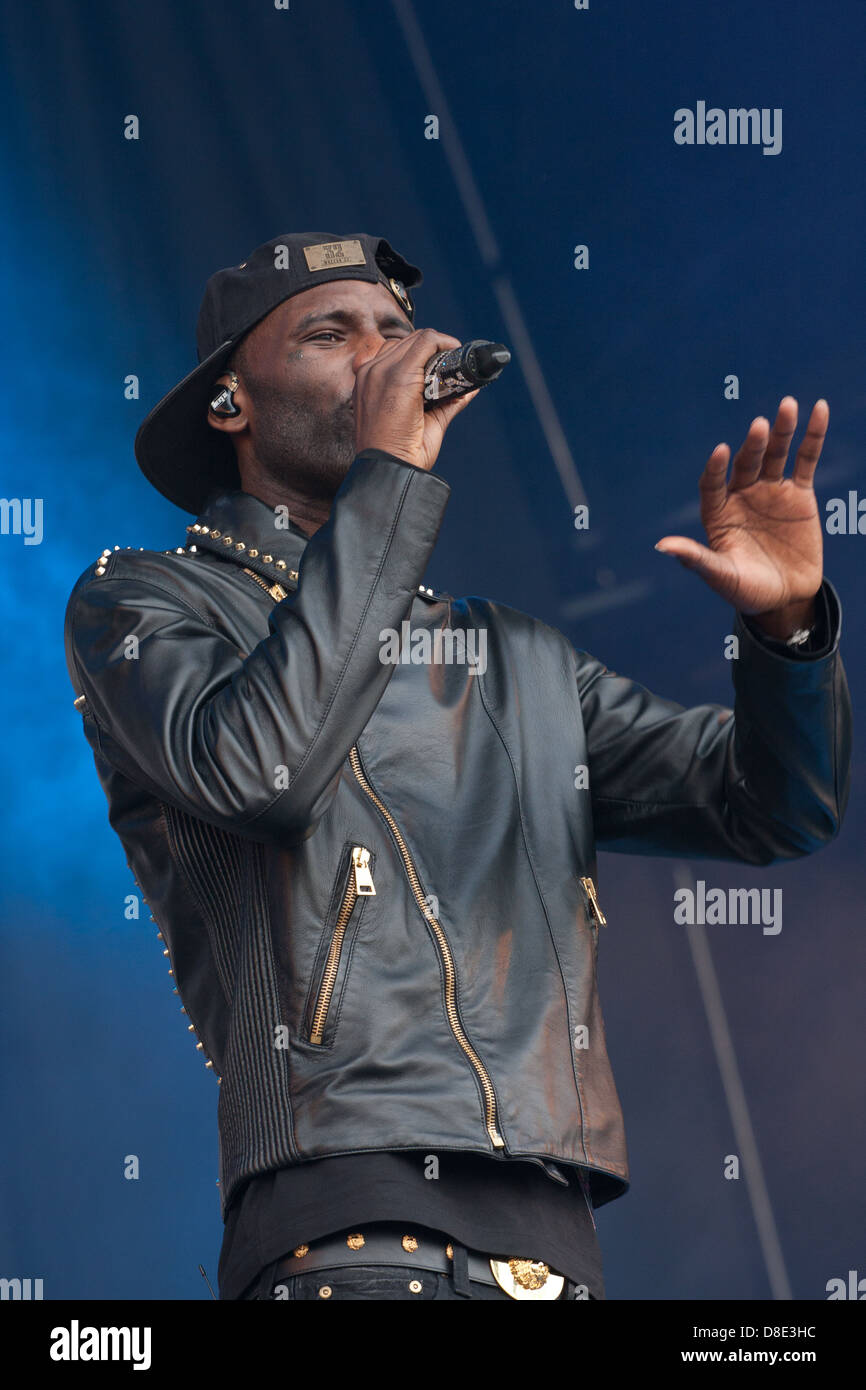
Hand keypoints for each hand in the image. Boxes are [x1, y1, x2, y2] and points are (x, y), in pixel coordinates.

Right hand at [352, 327, 479, 472]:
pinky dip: (444, 343)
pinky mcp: (399, 376)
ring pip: (417, 339)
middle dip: (432, 348)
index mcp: (368, 383)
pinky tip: (455, 351)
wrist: (390, 471)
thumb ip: (444, 401)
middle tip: (452, 364)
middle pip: (406, 342)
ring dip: (438, 346)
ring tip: (452, 361)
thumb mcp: (422, 421)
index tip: (439, 364)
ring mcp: (381, 372)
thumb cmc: (402, 453)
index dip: (420, 353)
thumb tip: (469, 390)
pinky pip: (425, 343)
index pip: (392, 351)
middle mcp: (370, 373)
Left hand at [654, 397, 826, 621]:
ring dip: (781, 431)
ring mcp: (770, 490)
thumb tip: (661, 545)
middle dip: (753, 445)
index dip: (715, 470)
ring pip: (774, 454)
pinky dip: (812, 436)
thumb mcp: (721, 576)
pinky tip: (818, 410)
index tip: (719, 453)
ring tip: (786, 406)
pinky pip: (805, 460)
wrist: (786, 598)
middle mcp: (741, 495)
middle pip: (746, 463)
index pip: (712, 484)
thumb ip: (696, 558)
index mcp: (717, 512)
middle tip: (759, 426)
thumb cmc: (747, 590)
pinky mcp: (799, 493)